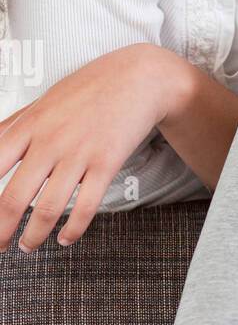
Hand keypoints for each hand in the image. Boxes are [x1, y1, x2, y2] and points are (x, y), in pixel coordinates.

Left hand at [0, 43, 172, 252]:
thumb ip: (15, 124)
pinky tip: (65, 239)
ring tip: (27, 246)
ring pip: (49, 207)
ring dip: (35, 235)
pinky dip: (73, 229)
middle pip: (15, 196)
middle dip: (2, 228)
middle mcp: (49, 141)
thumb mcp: (44, 102)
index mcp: (29, 125)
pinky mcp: (107, 164)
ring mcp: (79, 153)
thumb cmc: (88, 89)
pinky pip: (87, 206)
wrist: (137, 78)